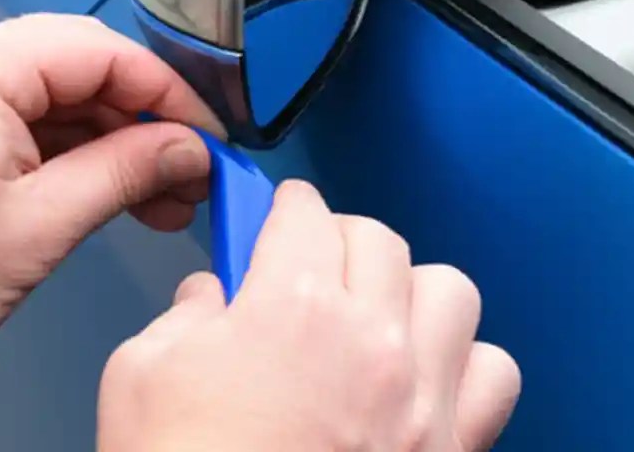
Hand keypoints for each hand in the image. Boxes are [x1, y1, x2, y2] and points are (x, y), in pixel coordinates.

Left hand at [0, 14, 223, 375]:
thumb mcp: (36, 229)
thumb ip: (124, 176)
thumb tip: (185, 152)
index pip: (107, 51)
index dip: (170, 97)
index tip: (205, 141)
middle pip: (83, 67)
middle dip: (143, 123)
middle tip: (183, 179)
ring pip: (55, 94)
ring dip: (106, 142)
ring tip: (146, 200)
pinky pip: (19, 114)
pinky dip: (64, 151)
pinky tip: (95, 193)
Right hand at [97, 181, 520, 451]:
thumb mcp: (140, 376)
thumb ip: (183, 315)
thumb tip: (210, 297)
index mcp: (292, 307)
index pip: (305, 212)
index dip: (286, 206)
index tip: (281, 213)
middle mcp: (370, 341)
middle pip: (378, 239)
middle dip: (340, 240)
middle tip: (311, 266)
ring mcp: (419, 396)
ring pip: (448, 291)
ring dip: (409, 291)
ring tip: (375, 317)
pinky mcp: (451, 447)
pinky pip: (493, 371)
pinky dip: (464, 363)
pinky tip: (423, 377)